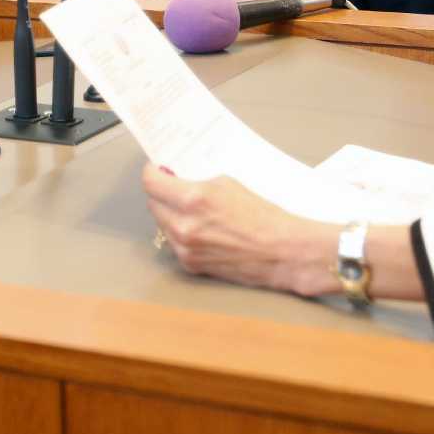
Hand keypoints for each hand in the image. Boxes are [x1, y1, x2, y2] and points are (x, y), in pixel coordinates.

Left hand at [143, 165, 340, 295]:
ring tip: (190, 209)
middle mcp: (184, 225)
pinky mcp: (190, 264)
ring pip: (162, 224)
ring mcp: (185, 248)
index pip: (151, 182)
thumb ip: (197, 181)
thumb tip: (177, 178)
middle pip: (153, 203)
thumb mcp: (228, 184)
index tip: (156, 169)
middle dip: (162, 193)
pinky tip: (200, 228)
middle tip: (173, 186)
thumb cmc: (262, 216)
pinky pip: (174, 243)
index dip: (152, 172)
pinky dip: (181, 233)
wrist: (281, 251)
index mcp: (194, 199)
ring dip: (170, 213)